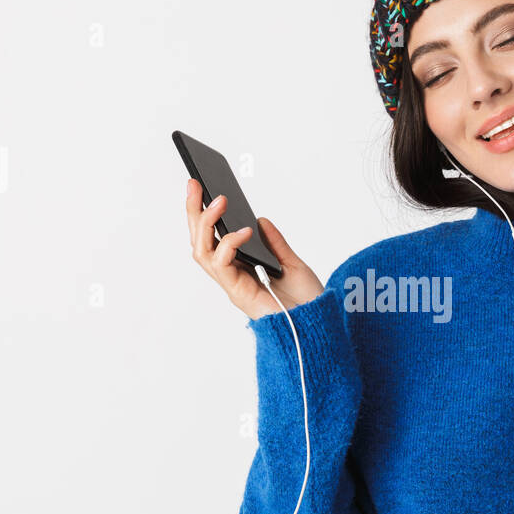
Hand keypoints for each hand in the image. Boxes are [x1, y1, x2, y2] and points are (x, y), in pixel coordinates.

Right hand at [185, 178, 324, 321]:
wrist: (320, 329)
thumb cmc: (308, 304)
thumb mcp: (293, 265)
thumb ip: (276, 245)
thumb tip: (260, 220)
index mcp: (242, 271)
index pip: (214, 240)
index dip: (204, 217)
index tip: (202, 188)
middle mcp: (232, 278)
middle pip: (200, 243)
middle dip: (193, 212)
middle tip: (194, 184)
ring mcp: (233, 286)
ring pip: (202, 253)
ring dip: (206, 224)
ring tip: (218, 200)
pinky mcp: (238, 294)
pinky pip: (223, 266)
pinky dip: (229, 245)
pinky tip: (244, 231)